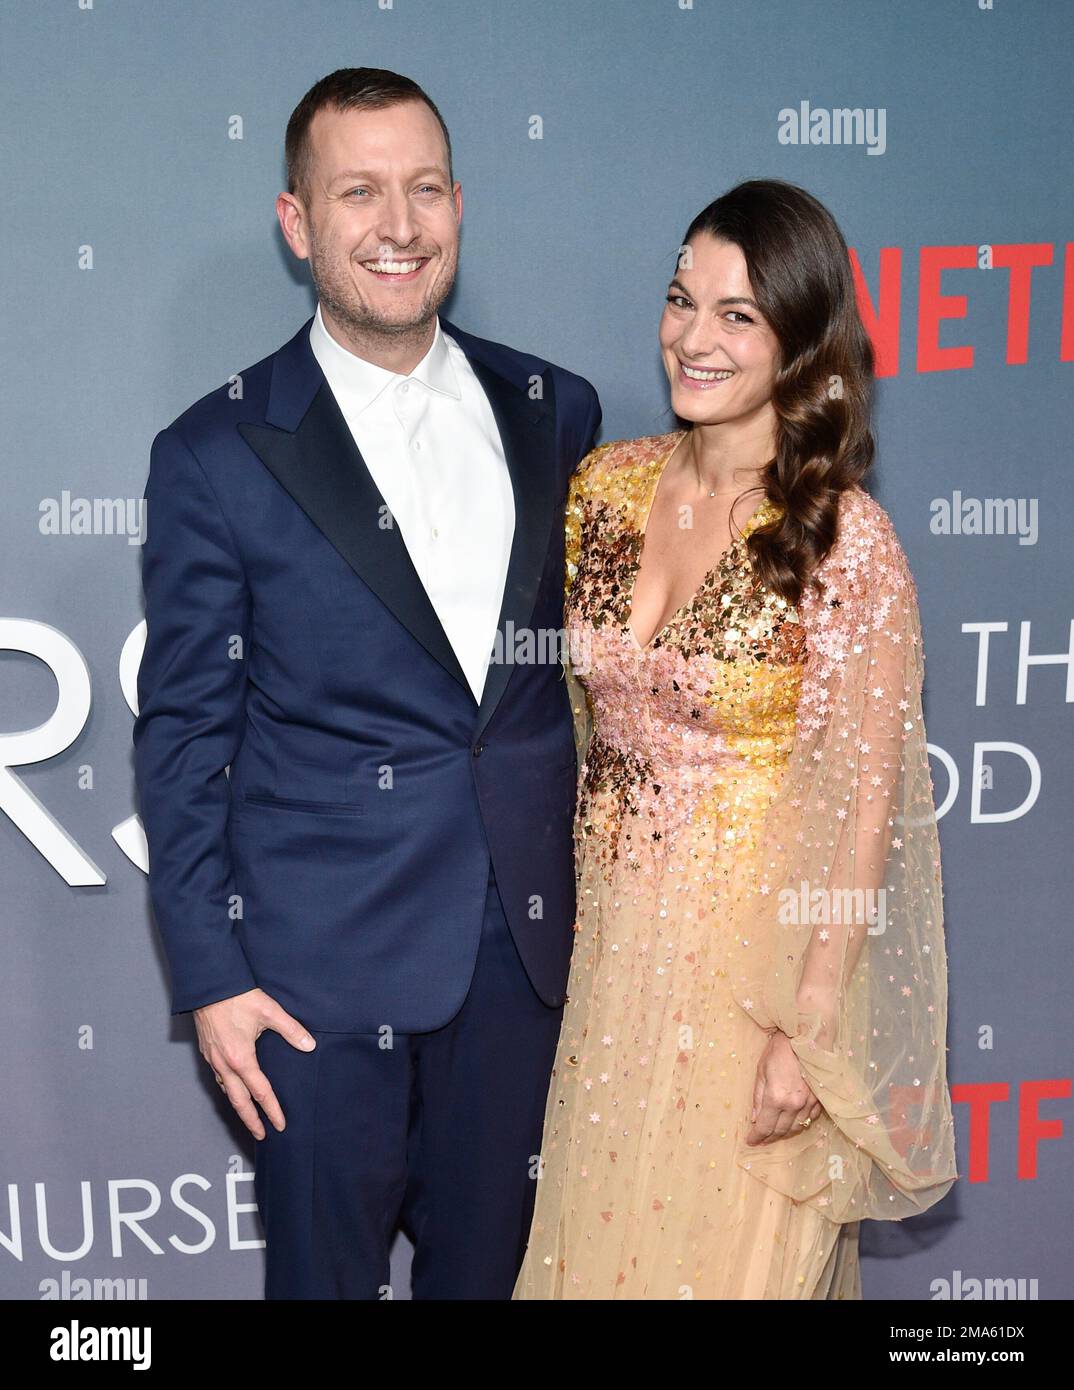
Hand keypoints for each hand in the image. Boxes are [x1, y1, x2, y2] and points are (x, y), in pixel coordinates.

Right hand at [193, 988, 315, 1139]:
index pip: (260, 1092)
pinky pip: (219, 1079)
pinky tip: (234, 1089)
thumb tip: (309, 1045)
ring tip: (249, 1117)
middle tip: (261, 1135)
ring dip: (238, 1106)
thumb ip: (291, 1029)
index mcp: (241, 1058)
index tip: (280, 1124)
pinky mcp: (207, 1052)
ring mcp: (213, 1059)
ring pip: (227, 1091)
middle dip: (251, 1120)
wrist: (209, 986)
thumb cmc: (237, 996)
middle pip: (239, 1101)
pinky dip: (228, 1090)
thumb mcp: (269, 1011)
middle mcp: (225, 1064)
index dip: (272, 1110)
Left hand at [745, 1030, 822, 1146]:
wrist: (805, 1037)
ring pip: (796, 1128)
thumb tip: (755, 1118)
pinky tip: (793, 1122)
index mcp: (776, 1098)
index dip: (756, 1137)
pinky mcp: (820, 1099)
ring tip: (775, 1134)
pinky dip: (800, 1123)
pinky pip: (809, 1119)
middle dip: (769, 1138)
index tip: (750, 1142)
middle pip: (781, 1131)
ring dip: (784, 1133)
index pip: (765, 1127)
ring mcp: (809, 1103)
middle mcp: (794, 1104)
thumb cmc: (779, 1051)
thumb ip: (758, 1098)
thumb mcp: (761, 1072)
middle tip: (761, 1140)